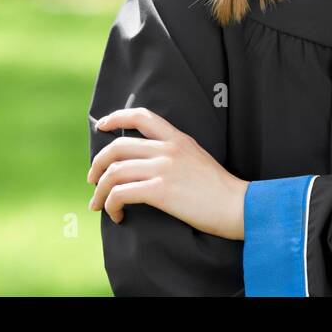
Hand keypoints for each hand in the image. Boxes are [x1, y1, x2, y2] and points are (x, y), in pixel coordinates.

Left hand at [87, 107, 248, 239]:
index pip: (142, 116)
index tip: (101, 126)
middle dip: (98, 163)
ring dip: (100, 190)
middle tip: (93, 180)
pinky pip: (121, 193)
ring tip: (98, 204)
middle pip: (118, 146)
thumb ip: (175, 153)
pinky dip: (111, 204)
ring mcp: (163, 168)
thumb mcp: (197, 158)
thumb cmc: (220, 189)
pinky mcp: (161, 190)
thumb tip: (149, 163)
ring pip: (114, 171)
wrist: (238, 206)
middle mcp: (168, 149)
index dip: (117, 116)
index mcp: (178, 138)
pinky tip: (117, 216)